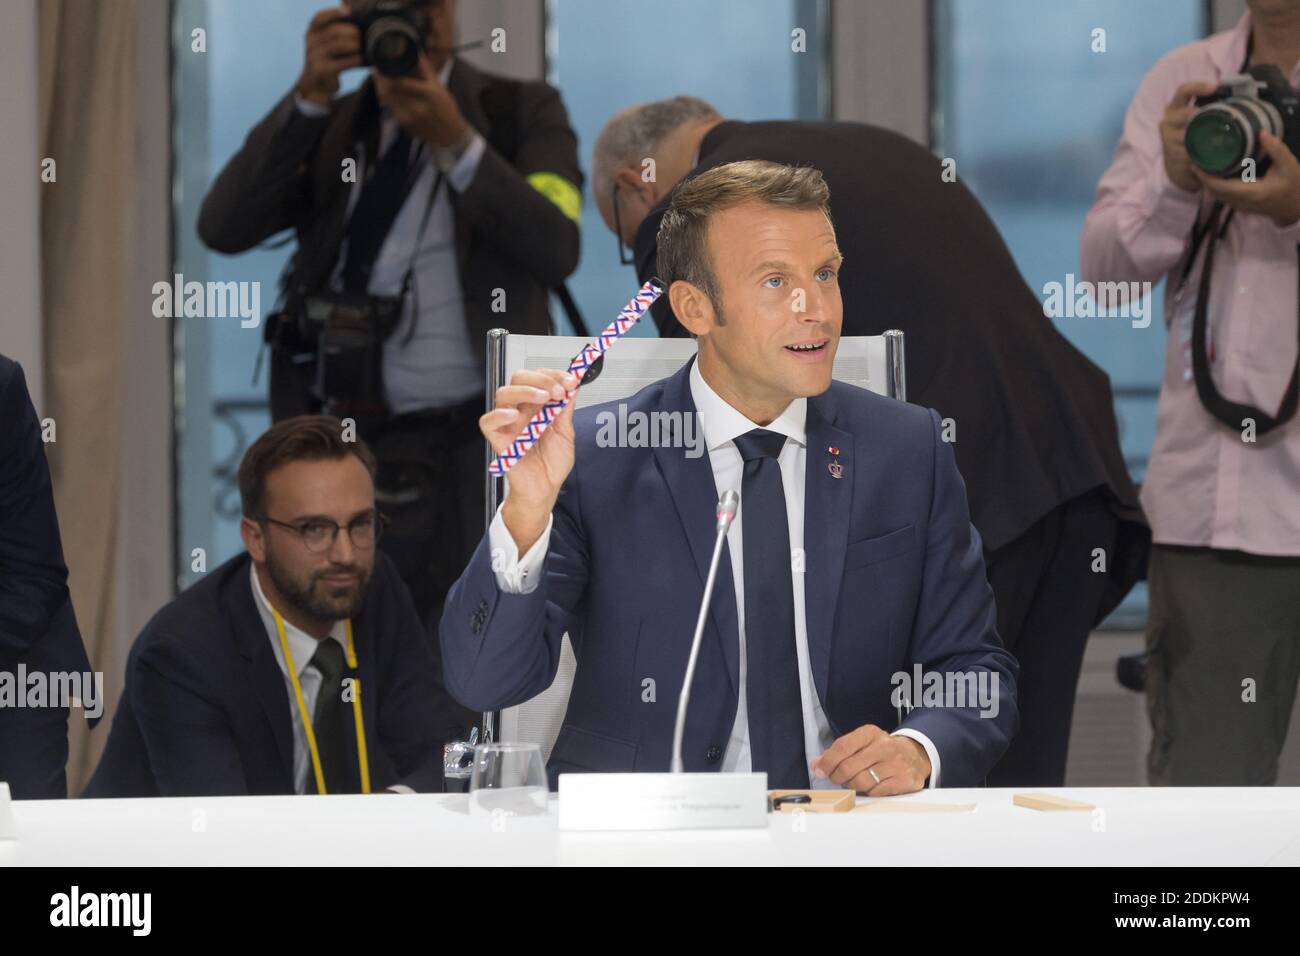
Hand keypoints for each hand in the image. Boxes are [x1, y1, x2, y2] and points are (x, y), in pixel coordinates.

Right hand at [296, 4, 359, 106]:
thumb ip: (332, 30)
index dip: (334, 13)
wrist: (316, 85)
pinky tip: (362, 60)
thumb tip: (349, 10)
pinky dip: (355, 60)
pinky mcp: (322, 70)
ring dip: (355, 45)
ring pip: (338, 46)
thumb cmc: (326, 60)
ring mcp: (315, 57)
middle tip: (362, 35)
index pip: (319, 17)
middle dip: (351, 32)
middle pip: (333, 31)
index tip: (349, 12)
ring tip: (362, 47)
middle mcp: (310, 43)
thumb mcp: (324, 43)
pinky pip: (343, 62)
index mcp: (310, 33)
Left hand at [372, 53, 470, 147]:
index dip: (388, 71)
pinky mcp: (403, 124)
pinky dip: (385, 98)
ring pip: (386, 100)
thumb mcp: (440, 88)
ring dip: (380, 87)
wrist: (449, 136)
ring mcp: (408, 118)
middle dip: (380, 78)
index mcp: (428, 95)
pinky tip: (385, 90)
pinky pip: (389, 108)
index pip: (401, 81)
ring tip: (379, 77)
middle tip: (377, 68)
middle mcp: (417, 107)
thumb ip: (426, 70)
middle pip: (389, 90)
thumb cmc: (447, 110)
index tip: (383, 62)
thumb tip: (416, 52)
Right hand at [480, 369, 578, 551]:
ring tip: (543, 398)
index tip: (571, 381)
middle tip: (558, 390)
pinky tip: (515, 416)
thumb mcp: (566, 434)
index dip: (555, 376)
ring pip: (503, 394)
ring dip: (525, 390)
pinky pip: (488, 421)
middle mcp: (521, 411)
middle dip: (541, 379)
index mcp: (538, 407)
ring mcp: (508, 423)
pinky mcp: (498, 439)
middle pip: (519, 379)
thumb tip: (572, 387)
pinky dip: (499, 415)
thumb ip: (566, 410)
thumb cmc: (551, 465)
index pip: (540, 379)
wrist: (545, 490)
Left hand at [810, 724, 930, 795]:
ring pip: (861, 782)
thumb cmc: (881, 751)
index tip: (819, 771)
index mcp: (870, 733)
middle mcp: (884, 746)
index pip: (842, 747)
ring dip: (853, 786)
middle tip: (836, 779)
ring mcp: (896, 764)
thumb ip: (837, 752)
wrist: (915, 755)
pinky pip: (876, 792)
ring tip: (856, 782)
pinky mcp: (904, 781)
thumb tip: (816, 765)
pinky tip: (871, 786)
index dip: (827, 762)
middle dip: (837, 777)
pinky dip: (869, 792)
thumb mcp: (861, 743)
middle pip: (848, 767)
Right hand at [1160, 80, 1218, 192]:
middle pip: (1186, 113)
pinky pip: (1189, 151)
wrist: (1178, 163)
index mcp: (1175, 107)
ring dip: (1204, 136)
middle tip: (1219, 117)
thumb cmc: (1194, 135)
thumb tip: (1241, 94)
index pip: (1183, 90)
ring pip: (1188, 134)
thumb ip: (1211, 107)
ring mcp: (1168, 138)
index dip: (1198, 87)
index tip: (1214, 88)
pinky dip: (1201, 152)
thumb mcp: (1198, 119)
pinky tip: (1211, 154)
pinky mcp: (1171, 154)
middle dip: (1202, 115)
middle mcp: (1168, 120)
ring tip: (1220, 138)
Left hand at [1193, 130, 1299, 226]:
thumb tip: (1261, 132)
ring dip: (1206, 182)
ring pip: (1216, 195)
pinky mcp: (1240, 205)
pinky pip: (1221, 196)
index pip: (1220, 187)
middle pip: (1213, 191)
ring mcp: (1239, 206)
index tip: (1195, 165)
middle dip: (1202, 177)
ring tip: (1200, 164)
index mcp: (1251, 192)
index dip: (1205, 177)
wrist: (1297, 208)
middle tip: (1194, 159)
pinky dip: (1213, 185)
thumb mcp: (1289, 166)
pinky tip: (1212, 173)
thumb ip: (1276, 149)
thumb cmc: (1294, 186)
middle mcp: (1241, 202)